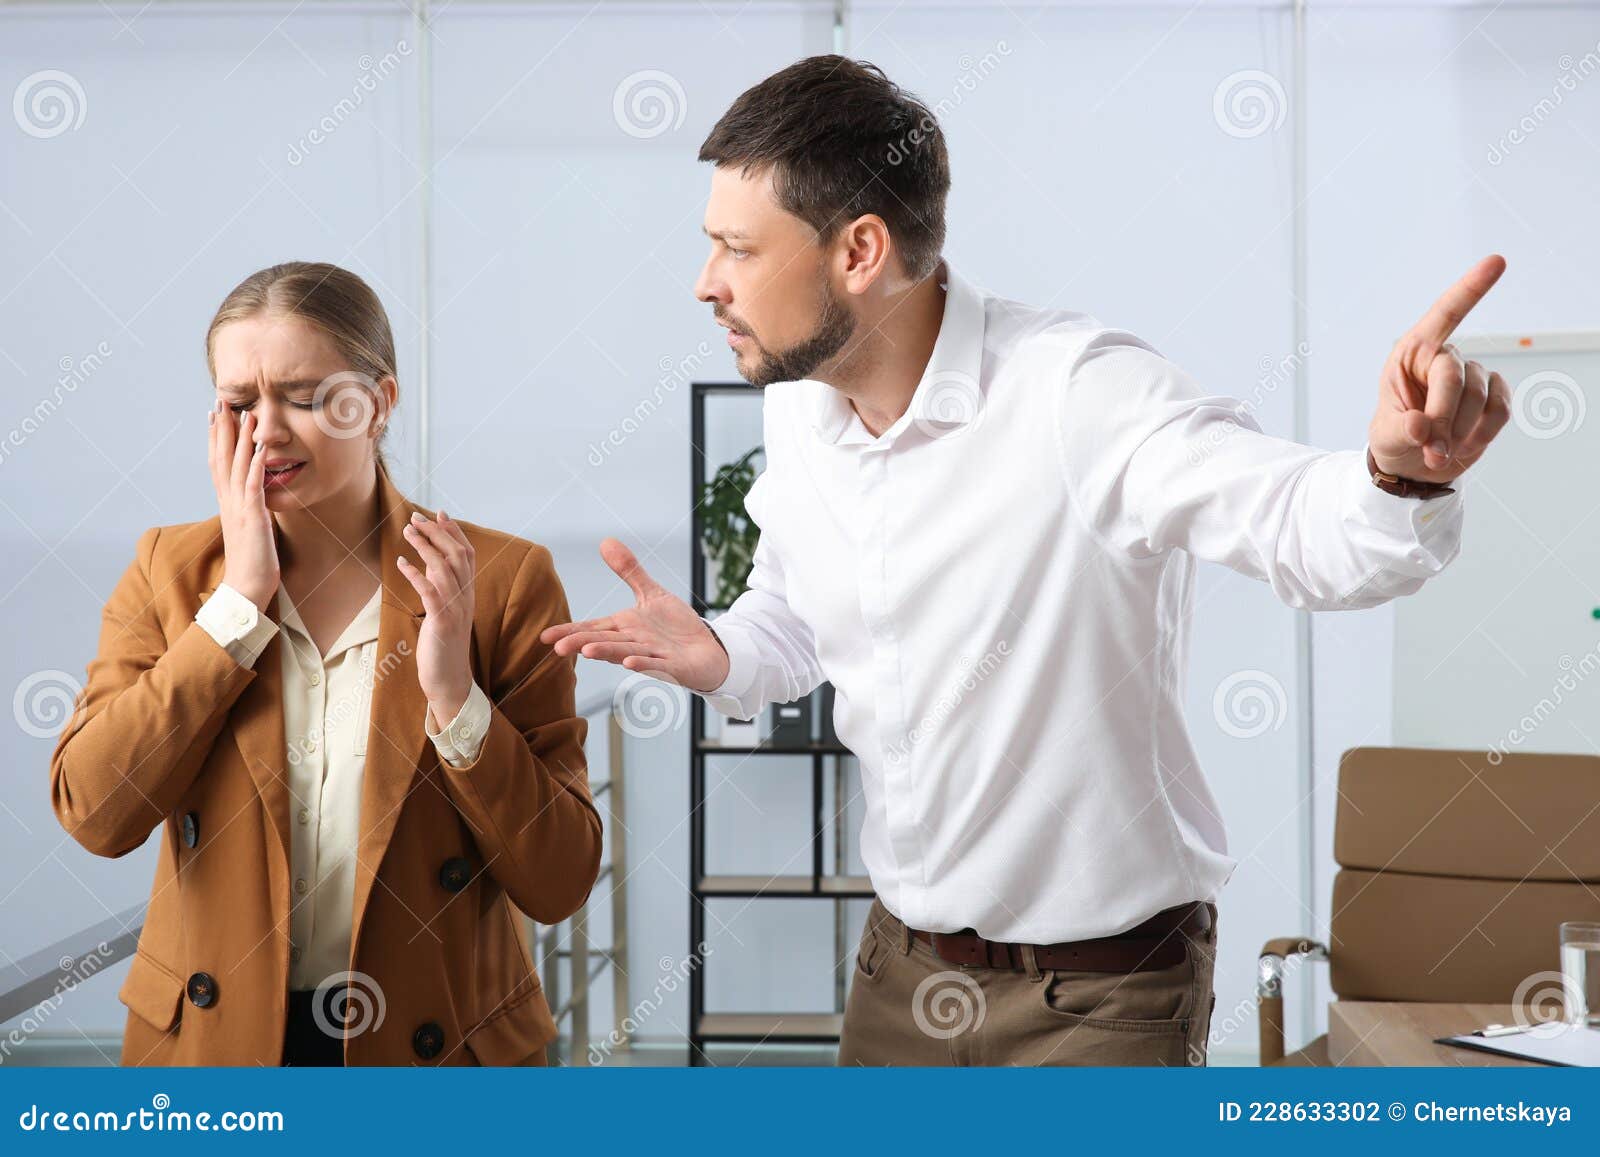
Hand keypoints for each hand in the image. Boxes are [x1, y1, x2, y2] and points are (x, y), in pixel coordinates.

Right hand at [209, 398, 279, 610]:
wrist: (246, 590)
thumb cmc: (252, 564)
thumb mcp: (250, 531)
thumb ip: (249, 513)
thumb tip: (253, 501)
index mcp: (228, 504)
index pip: (218, 464)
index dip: (216, 438)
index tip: (216, 414)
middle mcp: (229, 502)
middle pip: (221, 457)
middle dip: (221, 428)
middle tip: (220, 400)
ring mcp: (240, 508)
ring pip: (235, 465)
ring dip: (239, 438)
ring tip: (242, 411)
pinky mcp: (253, 517)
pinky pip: (253, 484)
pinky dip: (255, 462)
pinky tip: (260, 445)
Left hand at [396, 510, 475, 726]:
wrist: (450, 680)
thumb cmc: (443, 647)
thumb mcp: (444, 612)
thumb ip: (441, 588)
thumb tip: (430, 563)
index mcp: (467, 594)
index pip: (467, 555)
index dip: (454, 532)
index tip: (440, 513)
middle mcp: (465, 598)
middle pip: (457, 556)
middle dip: (437, 532)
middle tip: (416, 517)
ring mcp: (455, 610)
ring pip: (444, 568)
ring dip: (425, 547)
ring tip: (408, 532)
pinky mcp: (442, 622)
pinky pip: (430, 592)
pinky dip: (415, 575)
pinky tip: (401, 563)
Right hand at [538, 539, 729, 693]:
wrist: (707, 649)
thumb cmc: (676, 627)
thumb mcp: (651, 594)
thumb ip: (629, 571)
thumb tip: (606, 541)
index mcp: (625, 627)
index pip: (593, 628)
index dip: (570, 632)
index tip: (545, 637)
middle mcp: (634, 643)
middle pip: (604, 642)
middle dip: (582, 643)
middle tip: (558, 647)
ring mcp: (653, 656)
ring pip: (626, 652)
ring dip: (607, 652)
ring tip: (587, 651)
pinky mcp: (674, 666)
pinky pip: (657, 665)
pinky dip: (643, 663)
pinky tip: (629, 662)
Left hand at [1369, 254, 1510, 482]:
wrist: (1413, 465)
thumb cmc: (1394, 439)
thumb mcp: (1385, 436)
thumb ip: (1402, 430)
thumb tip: (1421, 428)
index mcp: (1411, 353)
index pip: (1444, 314)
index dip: (1471, 288)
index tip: (1498, 261)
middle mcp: (1443, 357)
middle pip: (1454, 375)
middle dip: (1441, 416)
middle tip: (1430, 449)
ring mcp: (1472, 375)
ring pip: (1479, 397)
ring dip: (1459, 432)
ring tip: (1439, 452)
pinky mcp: (1493, 396)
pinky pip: (1500, 410)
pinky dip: (1482, 433)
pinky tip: (1464, 445)